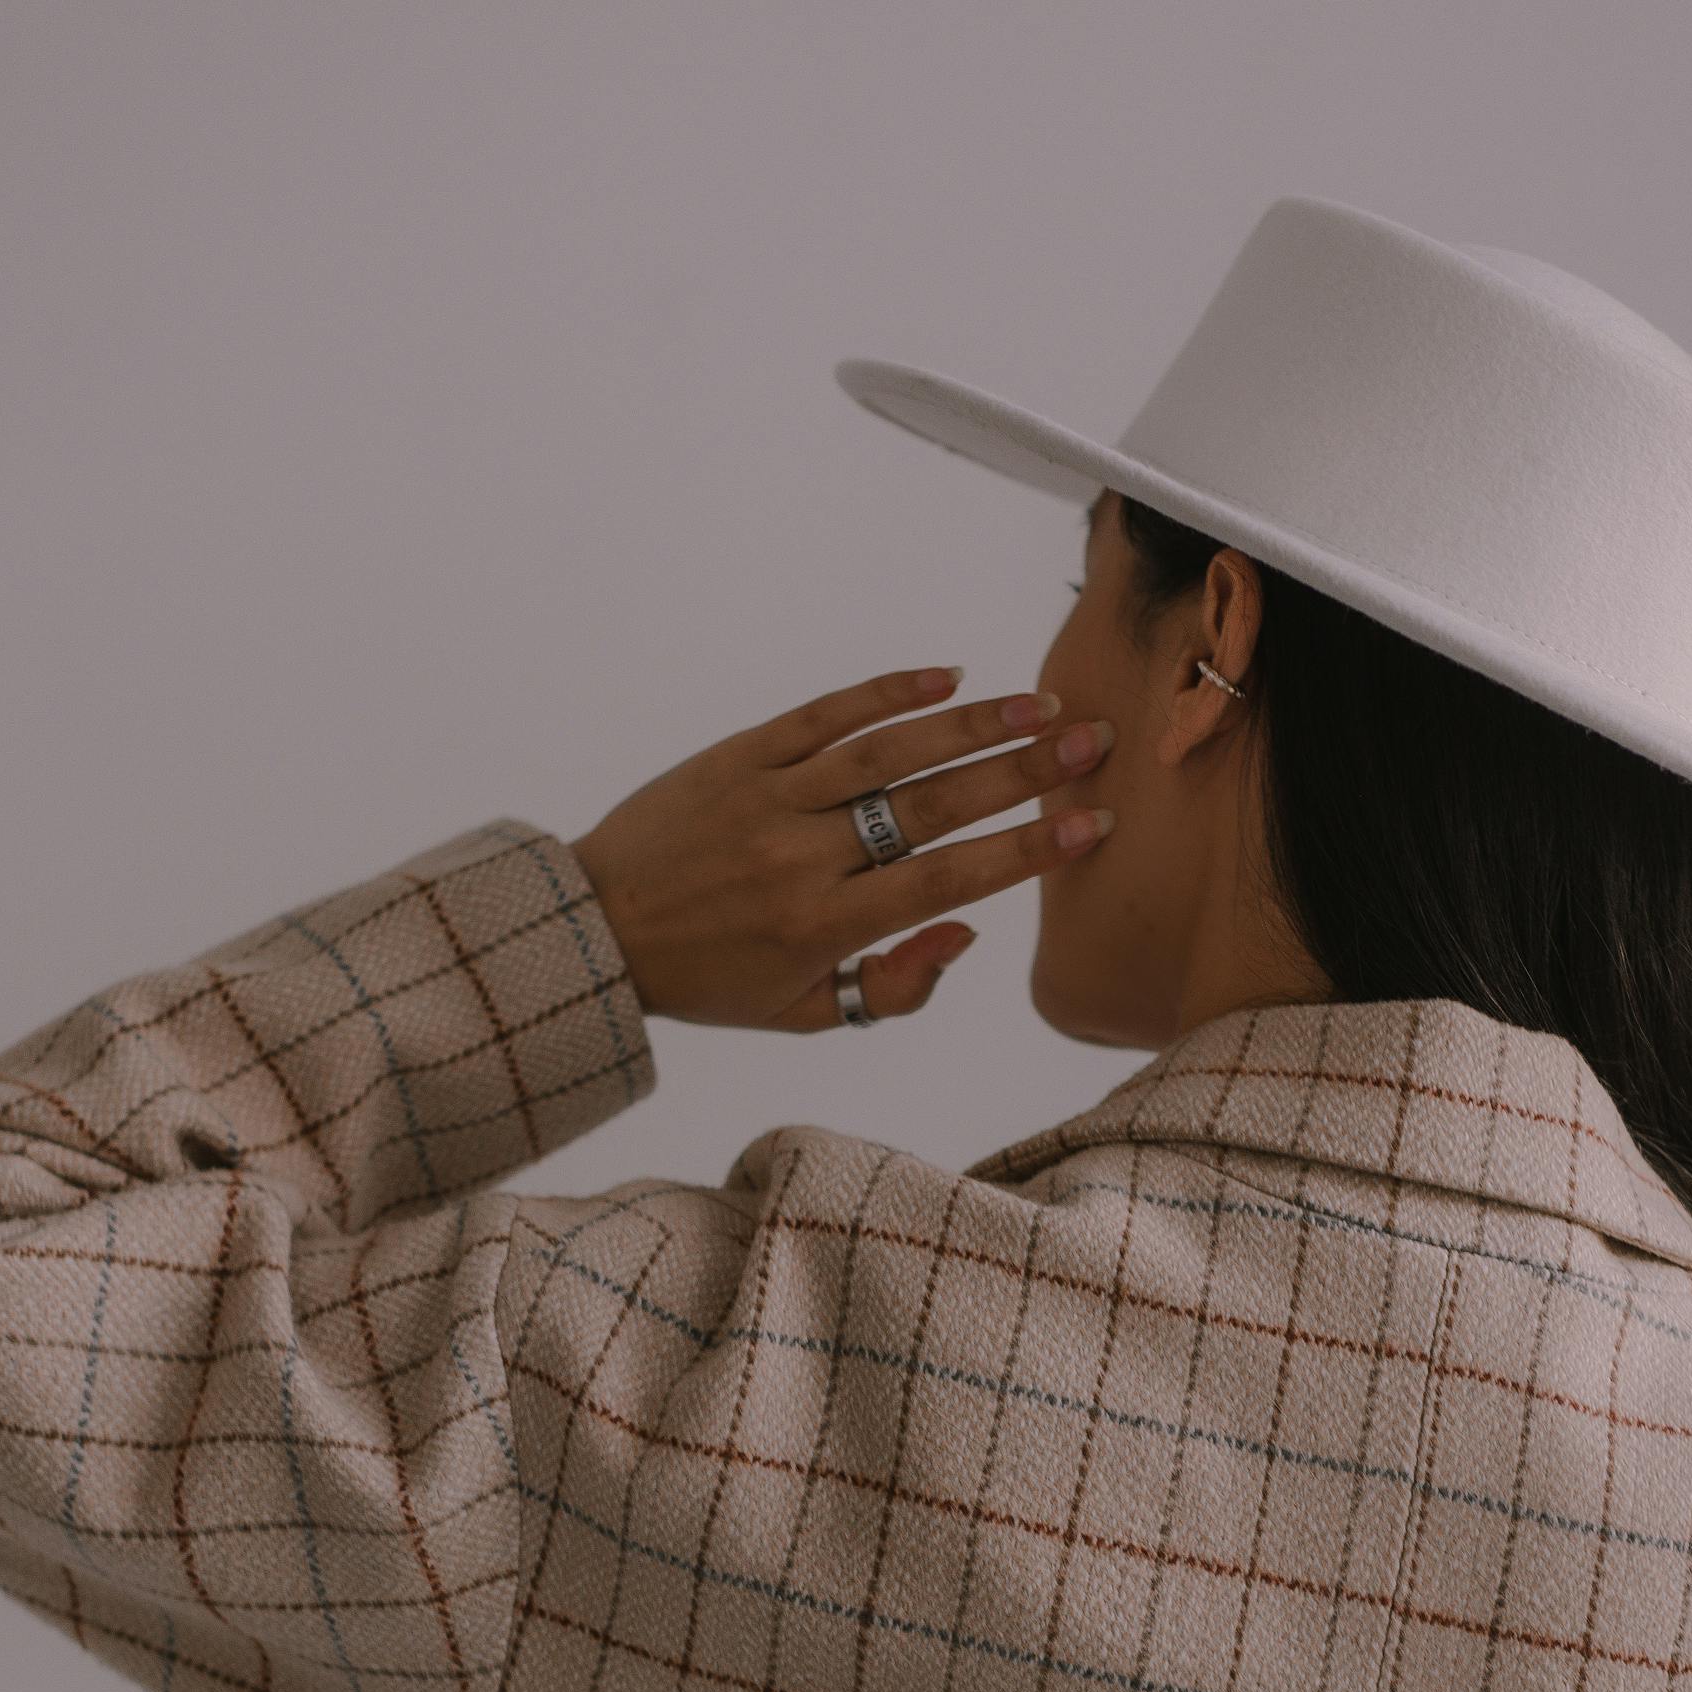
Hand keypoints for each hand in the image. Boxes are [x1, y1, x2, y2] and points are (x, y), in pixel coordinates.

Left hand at [569, 665, 1116, 1032]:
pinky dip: (887, 694)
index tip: (1090, 826)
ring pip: (888, 753)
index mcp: (824, 929)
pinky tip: (947, 678)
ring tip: (1040, 708)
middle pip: (932, 807)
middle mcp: (803, 859)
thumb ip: (893, 986)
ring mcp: (771, 799)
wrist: (598, 927)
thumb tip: (963, 931)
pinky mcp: (740, 756)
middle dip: (1023, 776)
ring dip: (971, 726)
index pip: (946, 881)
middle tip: (1093, 744)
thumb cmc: (712, 979)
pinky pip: (824, 717)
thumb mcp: (803, 1013)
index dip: (1026, 853)